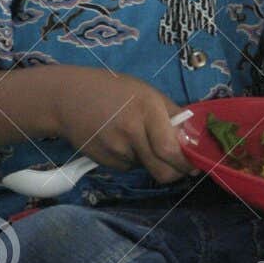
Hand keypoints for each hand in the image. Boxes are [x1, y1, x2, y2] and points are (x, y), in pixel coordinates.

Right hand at [51, 73, 191, 183]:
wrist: (68, 98)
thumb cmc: (113, 90)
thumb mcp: (147, 92)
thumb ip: (172, 114)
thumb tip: (193, 138)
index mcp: (148, 110)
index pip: (171, 149)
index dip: (186, 162)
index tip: (196, 164)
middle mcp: (133, 132)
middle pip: (162, 171)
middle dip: (176, 173)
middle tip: (181, 165)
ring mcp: (116, 150)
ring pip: (147, 168)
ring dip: (151, 161)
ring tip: (138, 138)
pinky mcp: (105, 162)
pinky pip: (129, 166)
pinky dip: (132, 159)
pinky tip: (120, 141)